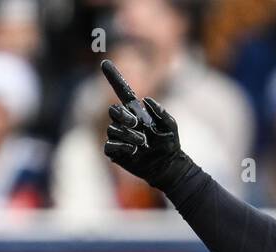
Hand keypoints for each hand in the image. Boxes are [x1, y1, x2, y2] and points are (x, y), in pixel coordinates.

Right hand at [101, 60, 191, 189]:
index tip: (105, 62)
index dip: (113, 77)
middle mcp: (125, 122)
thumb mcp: (171, 126)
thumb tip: (146, 100)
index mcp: (136, 112)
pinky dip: (122, 146)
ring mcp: (118, 136)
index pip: (122, 92)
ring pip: (113, 129)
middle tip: (136, 124)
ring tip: (142, 143)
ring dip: (128, 135)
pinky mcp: (115, 151)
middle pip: (113, 110)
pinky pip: (110, 145)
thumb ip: (161, 112)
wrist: (168, 166)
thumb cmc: (170, 145)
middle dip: (124, 116)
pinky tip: (134, 151)